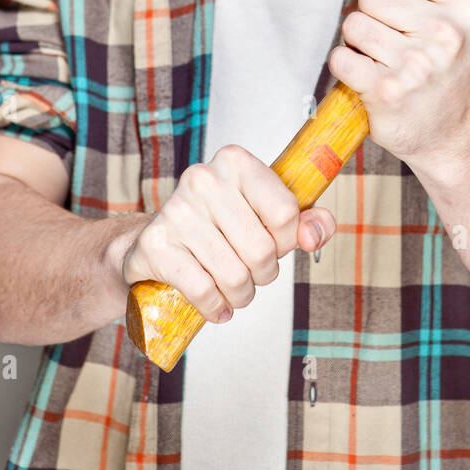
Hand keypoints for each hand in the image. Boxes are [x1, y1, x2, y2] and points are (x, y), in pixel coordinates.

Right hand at [119, 144, 335, 322]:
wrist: (158, 242)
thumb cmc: (222, 227)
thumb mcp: (268, 214)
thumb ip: (307, 220)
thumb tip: (314, 235)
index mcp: (236, 162)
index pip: (286, 212)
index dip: (286, 241)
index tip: (273, 243)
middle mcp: (203, 178)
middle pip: (261, 249)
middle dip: (263, 274)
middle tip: (252, 272)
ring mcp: (175, 210)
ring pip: (234, 275)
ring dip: (241, 295)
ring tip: (234, 289)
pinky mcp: (155, 244)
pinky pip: (203, 290)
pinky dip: (215, 307)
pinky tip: (216, 305)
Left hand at [328, 0, 469, 168]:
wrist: (451, 132)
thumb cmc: (446, 67)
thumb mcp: (456, 16)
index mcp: (465, 7)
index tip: (408, 9)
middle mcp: (445, 34)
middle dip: (374, 15)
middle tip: (394, 41)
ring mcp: (415, 64)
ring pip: (353, 23)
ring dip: (359, 42)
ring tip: (382, 59)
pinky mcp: (386, 91)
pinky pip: (340, 57)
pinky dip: (346, 66)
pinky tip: (369, 78)